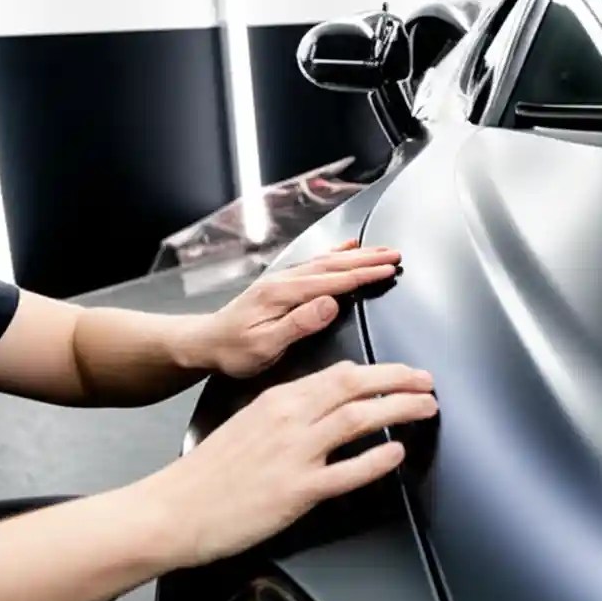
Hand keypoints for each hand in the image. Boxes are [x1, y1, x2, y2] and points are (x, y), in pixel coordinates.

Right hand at [131, 361, 436, 567]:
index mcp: (277, 400)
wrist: (172, 509)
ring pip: (357, 418)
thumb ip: (287, 411)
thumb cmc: (209, 473)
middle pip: (355, 385)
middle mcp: (289, 419)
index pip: (339, 373)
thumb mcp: (248, 423)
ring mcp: (294, 454)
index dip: (379, 371)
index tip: (401, 374)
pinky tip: (397, 453)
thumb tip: (324, 404)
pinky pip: (347, 471)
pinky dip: (376, 459)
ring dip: (399, 409)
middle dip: (399, 380)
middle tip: (428, 382)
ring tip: (426, 408)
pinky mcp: (297, 490)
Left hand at [179, 241, 400, 377]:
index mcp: (283, 294)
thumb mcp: (264, 346)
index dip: (363, 274)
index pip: (333, 280)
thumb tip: (329, 304)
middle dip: (368, 259)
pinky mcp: (284, 284)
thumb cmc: (233, 351)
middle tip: (396, 255)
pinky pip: (316, 263)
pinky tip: (349, 249)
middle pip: (334, 264)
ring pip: (328, 261)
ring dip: (358, 255)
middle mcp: (285, 280)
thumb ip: (298, 324)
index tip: (389, 269)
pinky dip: (336, 254)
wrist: (205, 343)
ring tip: (383, 251)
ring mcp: (284, 279)